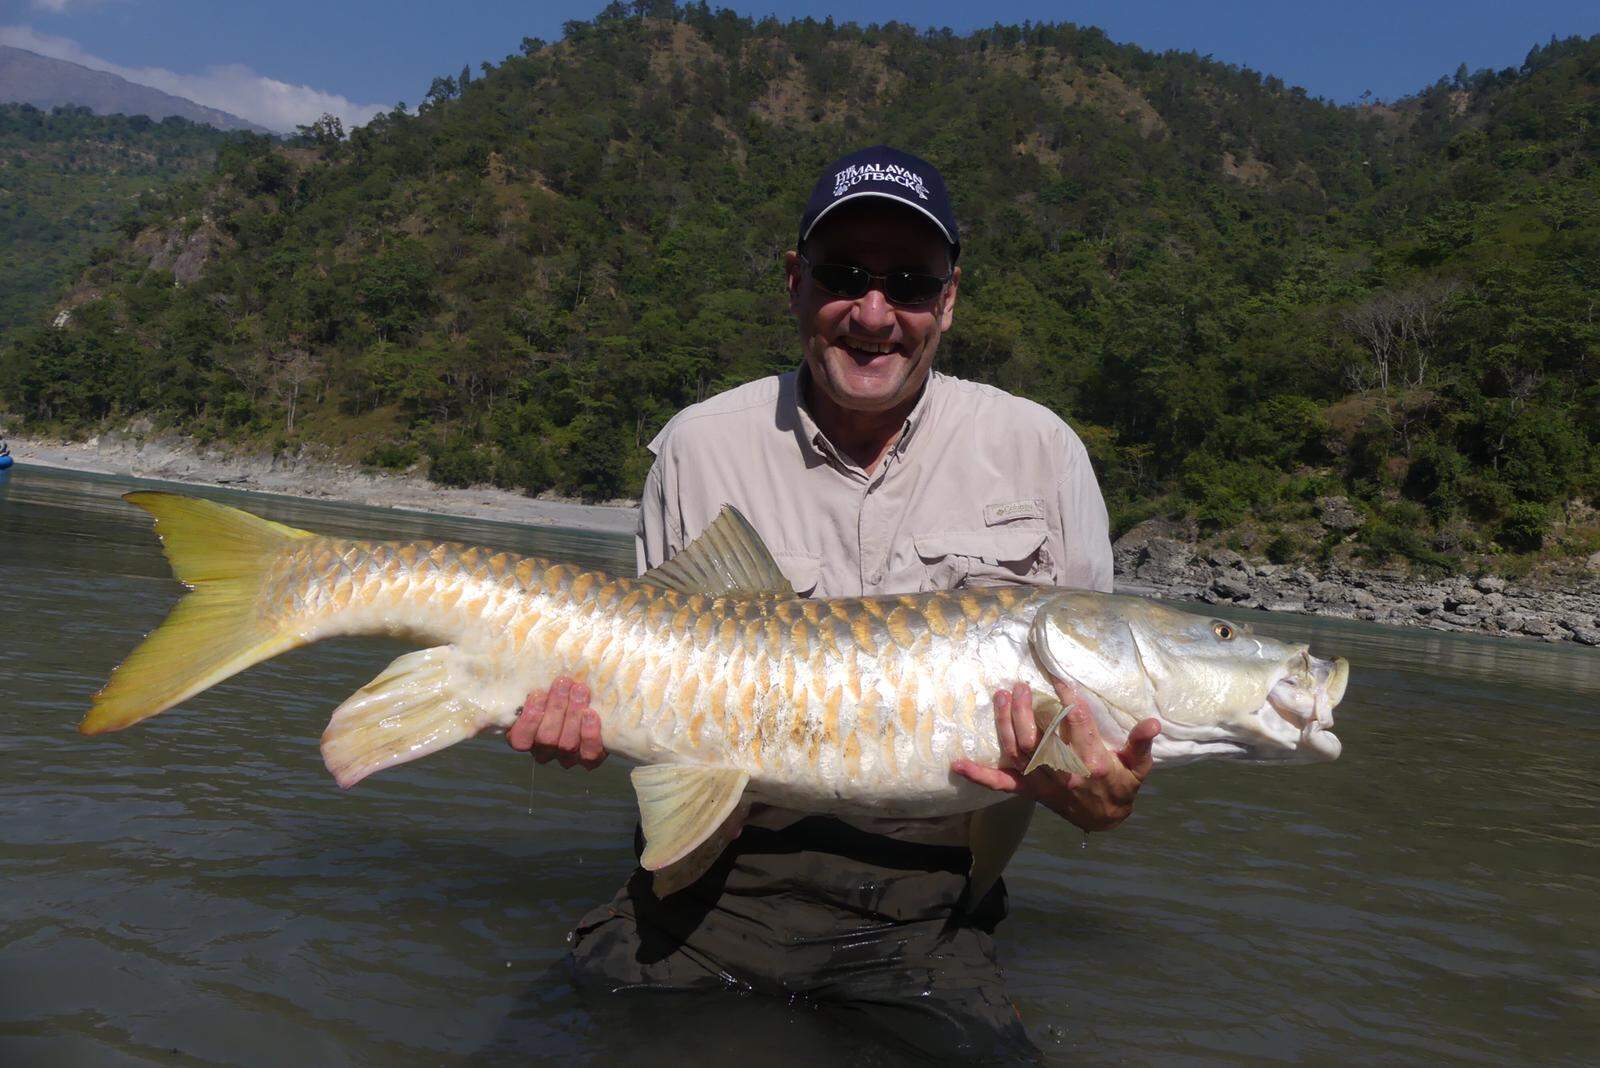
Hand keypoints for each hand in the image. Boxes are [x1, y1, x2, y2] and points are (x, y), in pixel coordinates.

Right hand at [505, 676, 606, 769]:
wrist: (590, 701)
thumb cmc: (560, 690)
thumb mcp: (543, 686)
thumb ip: (535, 682)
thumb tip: (522, 653)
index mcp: (526, 737)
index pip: (520, 739)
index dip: (529, 719)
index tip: (538, 693)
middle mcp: (544, 751)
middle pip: (546, 739)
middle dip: (556, 708)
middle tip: (563, 682)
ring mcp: (567, 757)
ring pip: (567, 744)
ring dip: (573, 714)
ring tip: (580, 690)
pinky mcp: (589, 759)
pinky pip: (589, 754)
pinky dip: (590, 734)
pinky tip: (592, 714)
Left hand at [951, 680, 1159, 832]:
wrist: (1105, 820)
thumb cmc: (1121, 785)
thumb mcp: (1138, 767)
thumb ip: (1141, 743)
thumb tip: (1152, 723)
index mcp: (1092, 763)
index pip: (1076, 725)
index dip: (1067, 699)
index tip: (1058, 679)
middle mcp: (1063, 773)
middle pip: (1039, 737)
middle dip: (1028, 709)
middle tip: (1023, 685)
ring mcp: (1042, 783)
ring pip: (1018, 750)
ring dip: (1005, 723)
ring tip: (1002, 695)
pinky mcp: (1028, 791)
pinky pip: (1000, 783)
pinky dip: (978, 775)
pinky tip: (957, 765)